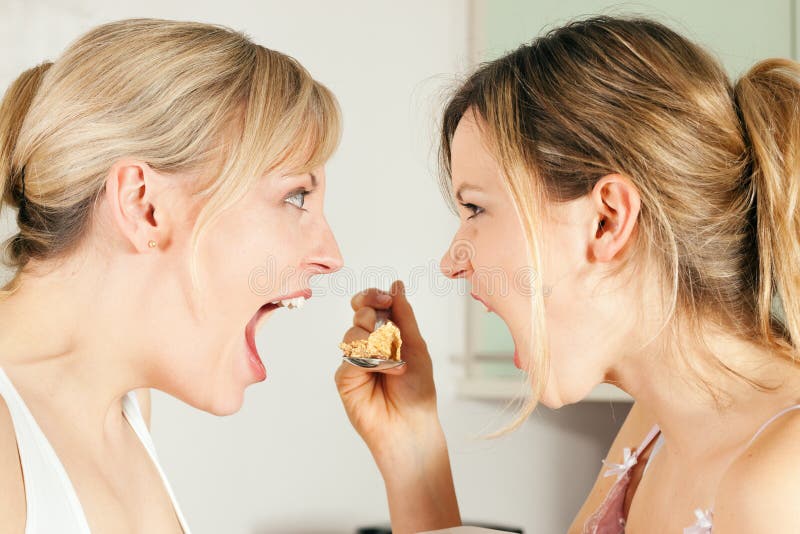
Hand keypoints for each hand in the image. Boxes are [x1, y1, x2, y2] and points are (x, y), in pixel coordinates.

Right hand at [335, 280, 460, 532]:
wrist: (412, 424)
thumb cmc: (417, 390)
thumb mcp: (416, 345)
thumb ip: (403, 315)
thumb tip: (396, 285)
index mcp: (384, 334)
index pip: (368, 304)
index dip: (373, 296)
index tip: (386, 297)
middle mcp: (366, 345)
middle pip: (358, 313)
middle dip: (373, 314)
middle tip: (390, 329)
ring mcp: (353, 361)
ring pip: (353, 333)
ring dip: (377, 342)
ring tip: (395, 361)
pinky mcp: (345, 378)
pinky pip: (352, 357)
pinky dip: (371, 360)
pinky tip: (387, 371)